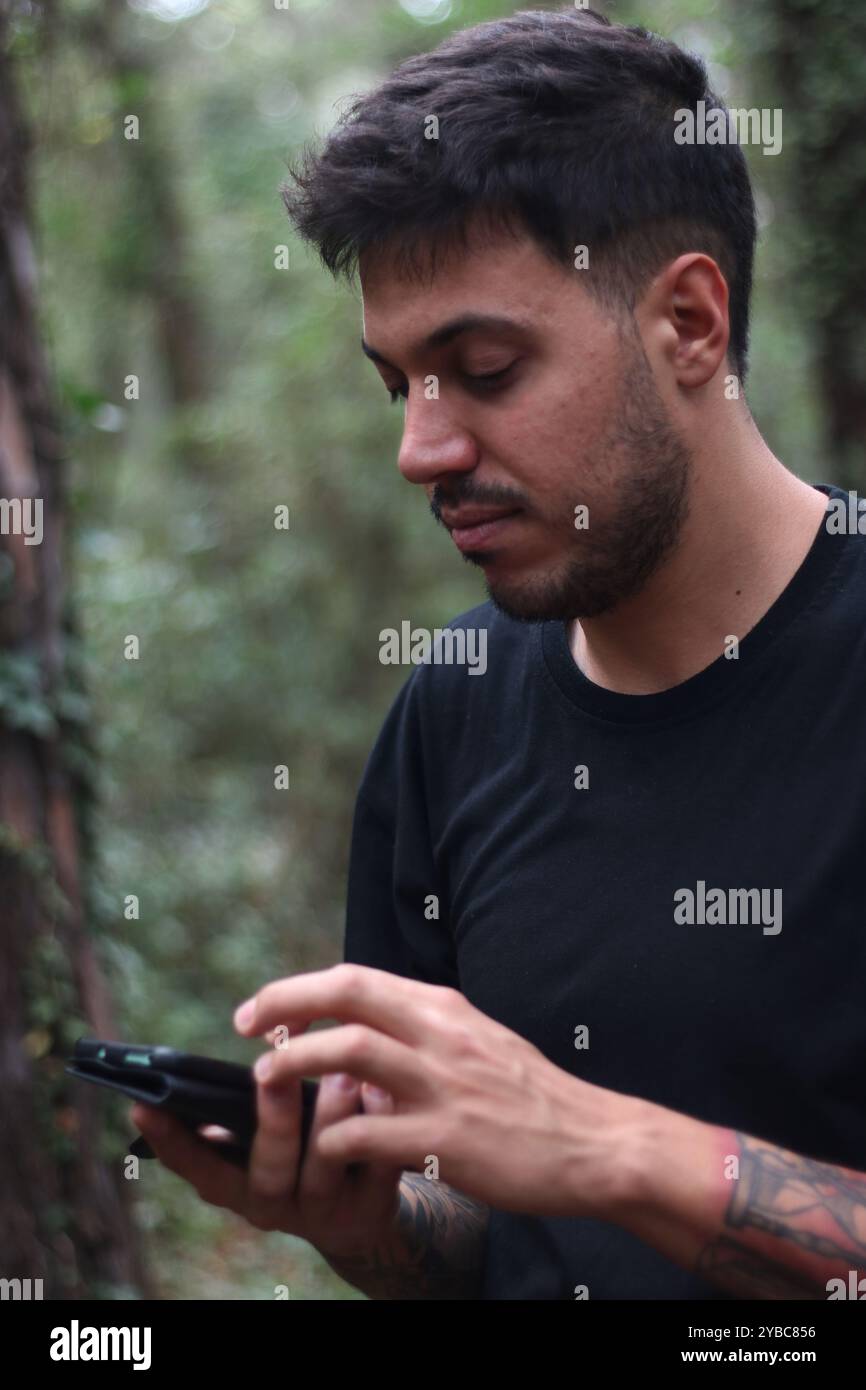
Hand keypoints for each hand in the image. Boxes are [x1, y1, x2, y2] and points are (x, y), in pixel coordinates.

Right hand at [131, 1070, 403, 1261]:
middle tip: (272, 1070)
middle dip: (271, 1115)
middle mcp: (274, 1204)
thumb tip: (192, 1078)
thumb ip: (232, 1117)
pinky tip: (380, 1088)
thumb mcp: (262, 1143)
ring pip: (326, 1162)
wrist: (360, 1215)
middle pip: (269, 1165)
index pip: (195, 1165)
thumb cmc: (298, 1155)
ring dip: (331, 1112)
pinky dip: (380, 1121)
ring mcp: (324, 1210)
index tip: (142, 1104)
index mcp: (237, 1186)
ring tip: (341, 1069)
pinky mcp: (372, 1206)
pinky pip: (379, 1163)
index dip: (169, 1139)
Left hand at [233, 963, 642, 1217]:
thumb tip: (364, 1022)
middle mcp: (440, 1033)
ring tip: (264, 1079)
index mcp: (443, 1008)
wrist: (592, 1142)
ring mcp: (444, 1084)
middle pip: (347, 995)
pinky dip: (333, 1137)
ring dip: (295, 1062)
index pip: (356, 978)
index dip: (299, 988)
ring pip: (350, 1053)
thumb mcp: (477, 1039)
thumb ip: (422, 1029)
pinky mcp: (449, 1137)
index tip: (261, 1008)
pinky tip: (322, 1148)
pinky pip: (370, 1132)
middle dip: (284, 1003)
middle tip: (243, 1025)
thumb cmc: (530, 1095)